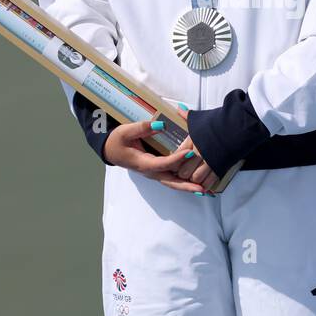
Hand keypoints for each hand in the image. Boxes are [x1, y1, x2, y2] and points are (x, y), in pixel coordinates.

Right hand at [102, 114, 218, 194]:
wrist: (110, 150)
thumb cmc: (117, 141)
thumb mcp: (126, 131)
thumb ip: (142, 128)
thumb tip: (161, 125)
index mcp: (143, 163)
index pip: (163, 163)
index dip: (177, 159)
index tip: (191, 152)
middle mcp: (150, 172)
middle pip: (171, 182)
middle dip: (186, 186)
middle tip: (202, 189)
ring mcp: (154, 173)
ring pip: (173, 183)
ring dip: (188, 187)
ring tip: (204, 190)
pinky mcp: (157, 171)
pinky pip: (172, 179)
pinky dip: (184, 183)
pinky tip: (195, 184)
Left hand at [172, 106, 220, 193]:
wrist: (240, 125)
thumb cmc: (222, 121)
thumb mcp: (202, 118)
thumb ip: (188, 116)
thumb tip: (179, 108)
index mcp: (193, 140)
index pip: (177, 156)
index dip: (175, 161)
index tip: (176, 162)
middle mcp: (200, 152)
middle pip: (184, 171)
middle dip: (183, 173)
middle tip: (185, 171)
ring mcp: (210, 161)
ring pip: (196, 178)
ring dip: (195, 179)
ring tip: (196, 176)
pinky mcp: (221, 167)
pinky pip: (209, 181)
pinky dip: (206, 183)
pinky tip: (205, 180)